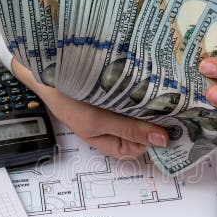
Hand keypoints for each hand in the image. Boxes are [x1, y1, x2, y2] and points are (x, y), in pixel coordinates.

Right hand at [11, 59, 168, 157]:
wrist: (45, 68)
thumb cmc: (65, 99)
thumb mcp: (98, 120)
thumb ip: (130, 129)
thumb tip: (163, 141)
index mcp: (106, 139)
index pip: (137, 148)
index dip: (152, 140)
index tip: (169, 126)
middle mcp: (111, 125)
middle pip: (140, 129)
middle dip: (153, 119)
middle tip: (170, 105)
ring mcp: (112, 106)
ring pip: (138, 110)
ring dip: (147, 101)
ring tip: (161, 90)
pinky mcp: (112, 88)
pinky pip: (131, 93)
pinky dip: (139, 87)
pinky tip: (147, 79)